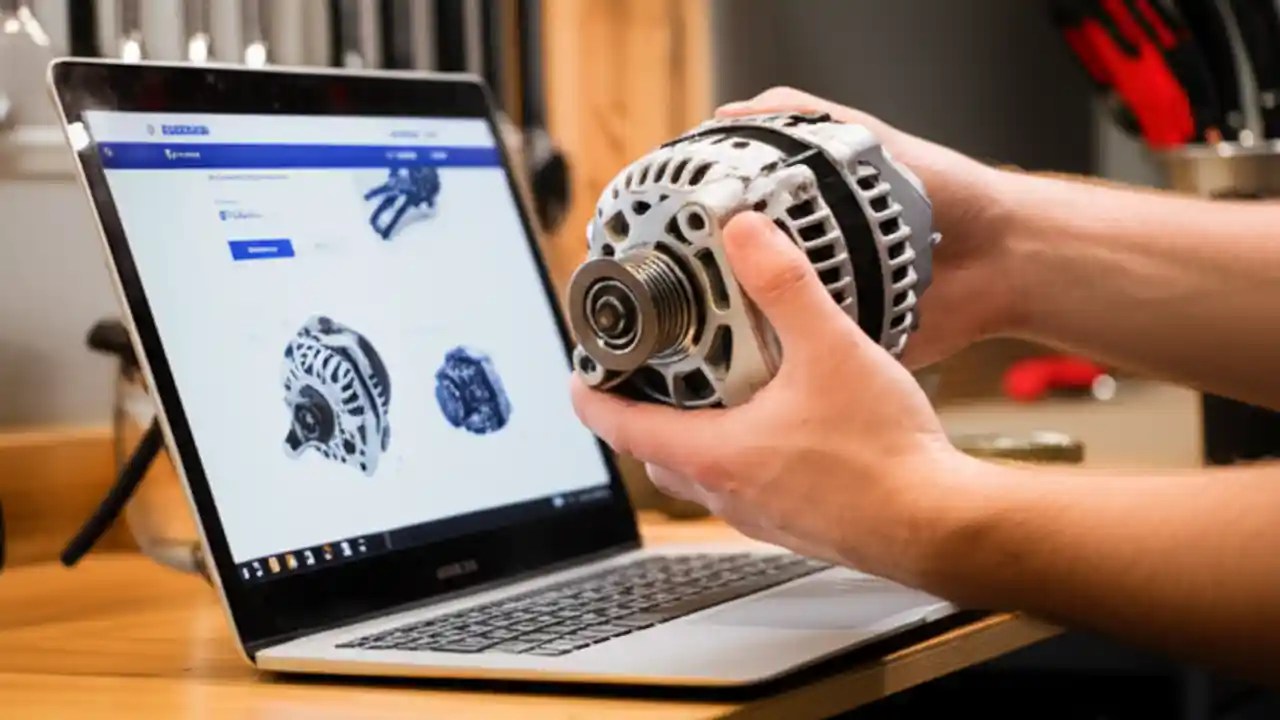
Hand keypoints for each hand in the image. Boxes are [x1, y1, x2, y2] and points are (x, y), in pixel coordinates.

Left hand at [570, 212, 981, 582]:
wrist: (939, 524)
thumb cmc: (883, 459)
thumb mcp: (829, 350)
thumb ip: (784, 286)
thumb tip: (747, 237)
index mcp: (713, 454)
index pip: (618, 426)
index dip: (590, 393)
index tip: (582, 370)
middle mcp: (726, 492)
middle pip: (654, 450)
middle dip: (642, 410)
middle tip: (651, 371)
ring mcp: (759, 513)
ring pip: (700, 471)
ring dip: (694, 431)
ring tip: (719, 387)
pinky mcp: (794, 521)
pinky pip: (746, 484)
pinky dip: (741, 451)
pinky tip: (783, 422)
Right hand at [717, 87, 1020, 368]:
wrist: (1005, 256)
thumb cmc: (949, 194)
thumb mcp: (870, 139)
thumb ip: (807, 119)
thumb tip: (730, 114)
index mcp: (803, 220)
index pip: (735, 227)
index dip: (704, 231)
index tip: (677, 233)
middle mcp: (807, 268)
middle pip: (740, 281)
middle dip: (718, 286)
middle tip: (699, 284)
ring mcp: (826, 311)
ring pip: (767, 326)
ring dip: (750, 326)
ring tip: (730, 319)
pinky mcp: (849, 349)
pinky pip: (811, 360)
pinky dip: (796, 359)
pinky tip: (776, 352)